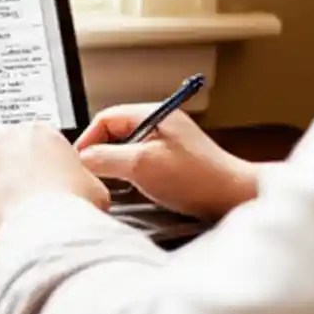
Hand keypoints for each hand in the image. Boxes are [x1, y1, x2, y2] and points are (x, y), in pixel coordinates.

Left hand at [0, 124, 109, 245]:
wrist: (50, 230)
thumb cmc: (74, 207)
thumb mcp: (95, 188)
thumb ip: (81, 180)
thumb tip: (84, 189)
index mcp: (40, 135)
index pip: (30, 135)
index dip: (31, 153)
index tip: (36, 166)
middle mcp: (5, 143)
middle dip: (1, 158)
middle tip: (12, 179)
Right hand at [76, 106, 258, 220]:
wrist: (234, 199)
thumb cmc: (196, 178)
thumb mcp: (141, 165)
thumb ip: (105, 158)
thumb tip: (82, 158)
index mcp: (154, 114)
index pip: (105, 118)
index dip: (88, 139)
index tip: (79, 161)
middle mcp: (161, 124)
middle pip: (115, 132)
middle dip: (101, 153)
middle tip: (94, 174)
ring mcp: (168, 142)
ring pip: (126, 149)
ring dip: (117, 165)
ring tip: (114, 183)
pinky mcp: (174, 161)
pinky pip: (141, 162)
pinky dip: (131, 174)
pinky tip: (135, 189)